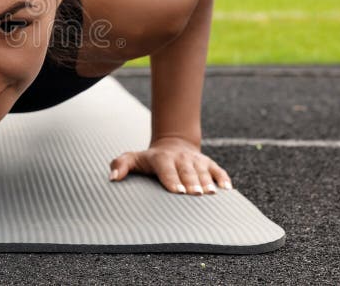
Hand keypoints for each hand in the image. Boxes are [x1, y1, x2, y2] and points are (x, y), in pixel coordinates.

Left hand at [108, 136, 232, 195]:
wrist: (172, 145)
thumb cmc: (149, 159)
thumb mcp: (133, 158)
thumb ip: (120, 165)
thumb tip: (112, 178)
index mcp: (162, 158)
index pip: (167, 169)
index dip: (172, 180)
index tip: (178, 191)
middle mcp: (181, 158)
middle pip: (187, 171)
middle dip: (192, 182)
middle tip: (196, 195)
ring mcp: (196, 160)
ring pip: (203, 171)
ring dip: (208, 182)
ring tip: (211, 194)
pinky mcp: (208, 163)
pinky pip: (218, 170)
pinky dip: (223, 178)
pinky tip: (227, 189)